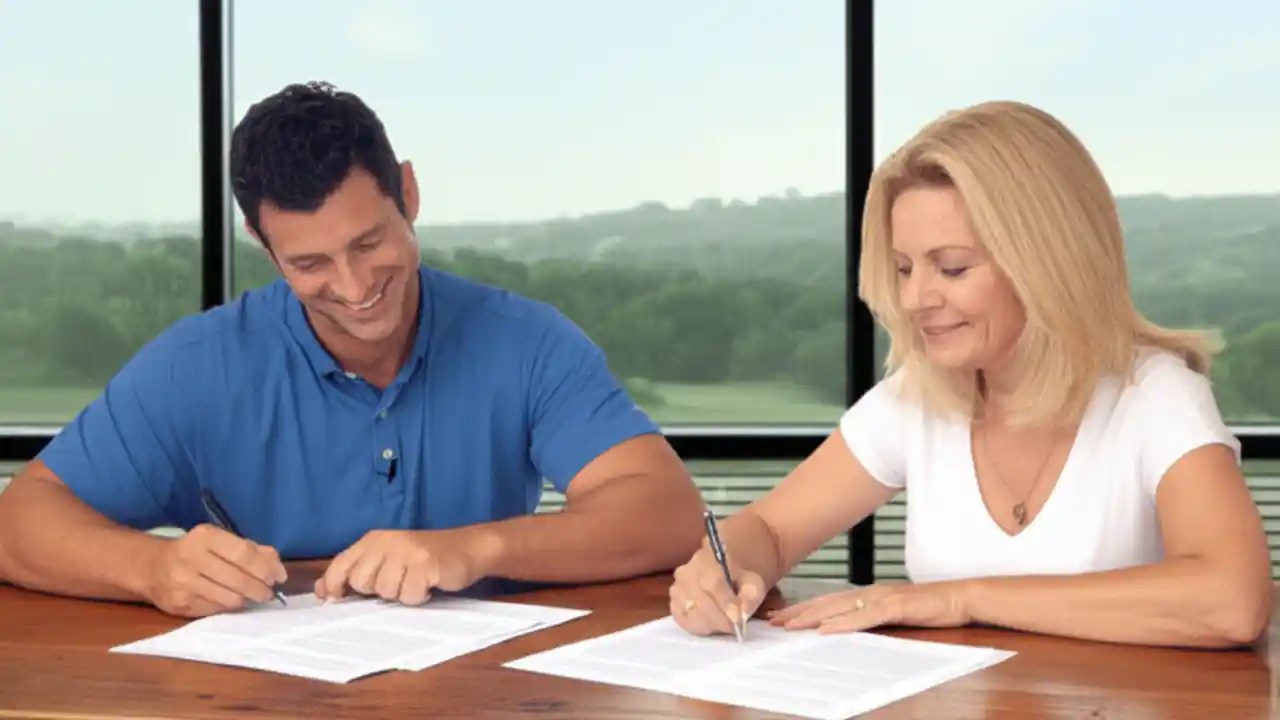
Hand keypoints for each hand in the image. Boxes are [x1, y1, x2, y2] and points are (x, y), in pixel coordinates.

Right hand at [143, 523, 286, 617]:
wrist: (152, 567)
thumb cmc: (196, 551)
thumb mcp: (221, 541)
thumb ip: (253, 550)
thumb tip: (279, 570)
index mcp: (205, 536)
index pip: (243, 553)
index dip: (265, 568)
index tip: (279, 578)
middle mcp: (191, 557)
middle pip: (238, 579)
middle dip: (260, 589)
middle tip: (269, 593)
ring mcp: (183, 582)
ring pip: (229, 598)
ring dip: (246, 600)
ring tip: (251, 597)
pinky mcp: (179, 604)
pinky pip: (215, 609)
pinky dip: (228, 606)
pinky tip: (230, 600)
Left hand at [316, 528, 500, 604]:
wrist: (467, 548)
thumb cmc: (422, 558)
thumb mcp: (386, 559)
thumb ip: (355, 572)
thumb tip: (320, 591)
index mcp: (373, 540)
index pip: (340, 566)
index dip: (334, 587)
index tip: (338, 600)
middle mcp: (387, 542)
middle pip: (361, 583)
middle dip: (376, 591)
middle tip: (397, 582)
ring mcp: (407, 552)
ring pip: (386, 592)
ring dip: (400, 595)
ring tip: (414, 582)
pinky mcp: (427, 565)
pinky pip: (409, 596)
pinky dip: (419, 597)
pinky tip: (428, 586)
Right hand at [668, 546, 766, 635]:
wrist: (724, 573)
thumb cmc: (739, 577)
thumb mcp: (753, 582)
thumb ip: (750, 596)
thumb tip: (741, 614)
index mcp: (706, 559)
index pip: (712, 583)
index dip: (725, 603)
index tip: (738, 619)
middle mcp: (685, 573)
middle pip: (700, 601)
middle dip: (721, 619)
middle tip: (735, 627)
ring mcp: (676, 589)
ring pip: (691, 613)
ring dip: (711, 624)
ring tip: (725, 623)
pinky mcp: (673, 605)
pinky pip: (684, 621)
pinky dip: (699, 627)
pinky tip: (711, 624)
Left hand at [767, 582, 969, 633]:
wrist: (960, 598)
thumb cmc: (929, 609)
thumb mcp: (894, 616)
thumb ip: (872, 619)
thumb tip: (845, 629)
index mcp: (868, 596)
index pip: (829, 603)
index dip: (803, 610)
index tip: (780, 618)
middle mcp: (870, 594)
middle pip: (827, 603)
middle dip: (798, 612)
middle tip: (773, 621)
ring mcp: (882, 598)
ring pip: (840, 608)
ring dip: (813, 616)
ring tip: (790, 625)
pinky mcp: (897, 606)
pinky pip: (866, 616)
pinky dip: (845, 622)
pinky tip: (828, 628)